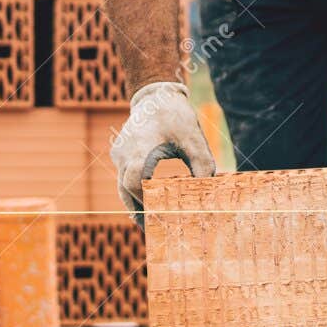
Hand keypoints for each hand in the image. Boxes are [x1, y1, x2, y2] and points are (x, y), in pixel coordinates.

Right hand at [111, 81, 216, 216]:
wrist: (156, 95)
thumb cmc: (176, 116)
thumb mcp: (194, 138)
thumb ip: (202, 165)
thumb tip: (207, 193)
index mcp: (140, 149)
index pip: (136, 184)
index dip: (147, 204)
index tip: (162, 219)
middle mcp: (124, 154)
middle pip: (126, 192)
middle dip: (141, 212)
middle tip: (158, 232)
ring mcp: (118, 155)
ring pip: (122, 189)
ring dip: (136, 207)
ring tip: (151, 226)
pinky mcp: (119, 155)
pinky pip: (123, 180)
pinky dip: (133, 195)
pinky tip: (148, 207)